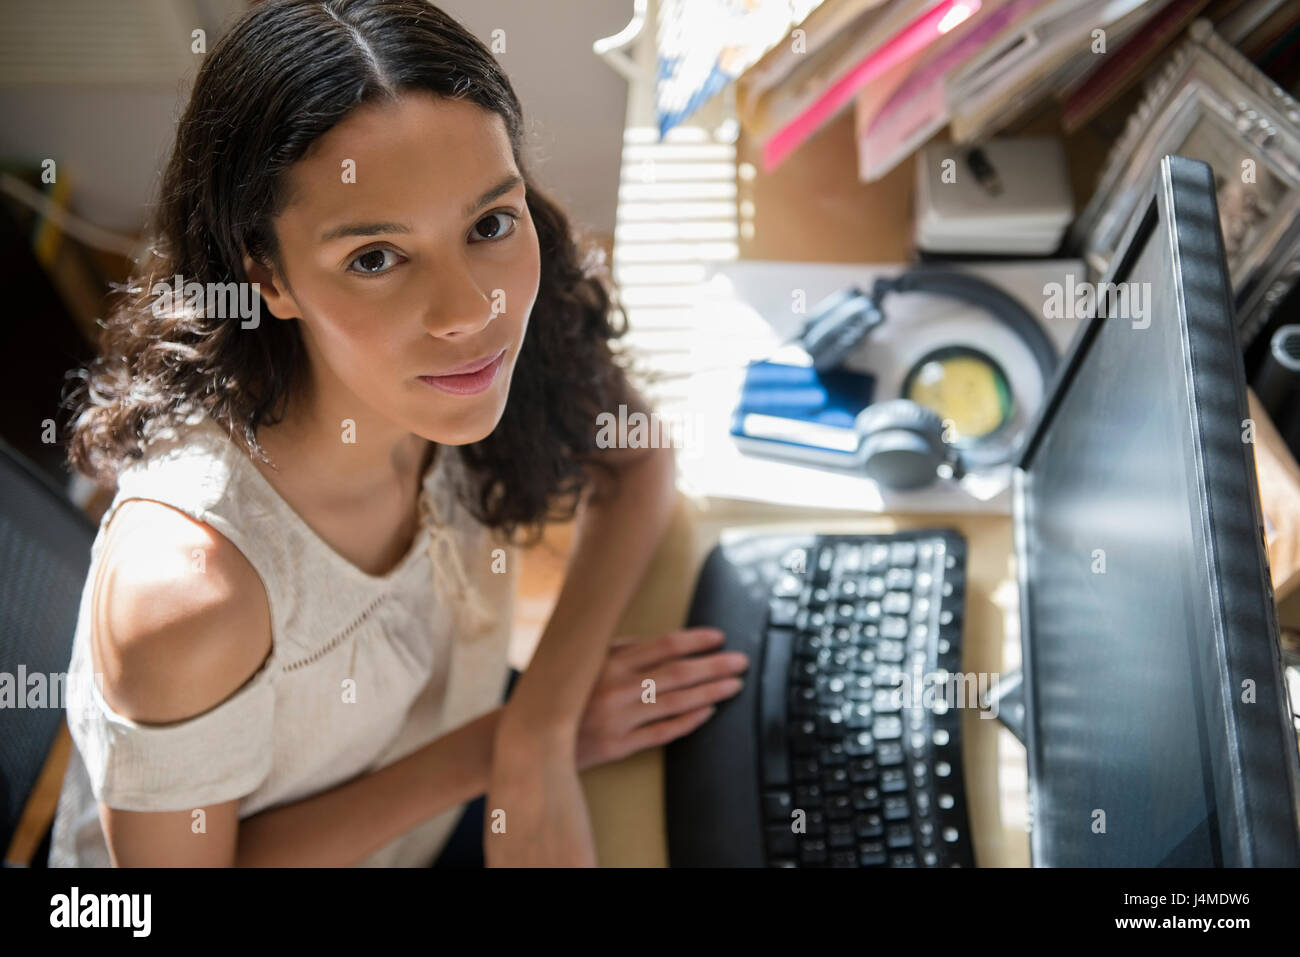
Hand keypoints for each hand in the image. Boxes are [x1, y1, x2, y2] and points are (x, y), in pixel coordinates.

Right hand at [482, 626, 746, 865]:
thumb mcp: (583, 661)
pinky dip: (687, 722)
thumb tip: (659, 644)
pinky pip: (662, 733)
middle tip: (741, 661)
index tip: (719, 637)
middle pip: (677, 673)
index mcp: (607, 661)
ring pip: (676, 703)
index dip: (695, 640)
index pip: (663, 646)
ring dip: (710, 693)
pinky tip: (708, 713)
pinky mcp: (618, 746)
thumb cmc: (560, 693)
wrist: (528, 736)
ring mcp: (619, 718)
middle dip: (714, 666)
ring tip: (734, 685)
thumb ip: (618, 649)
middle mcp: (616, 688)